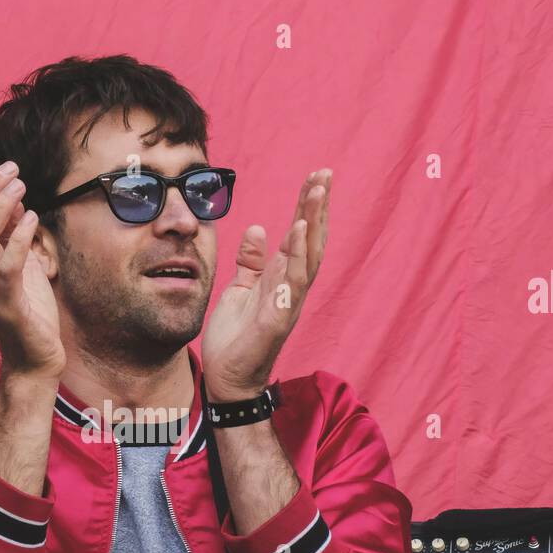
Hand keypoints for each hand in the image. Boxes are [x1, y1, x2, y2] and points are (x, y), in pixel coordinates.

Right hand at [0, 161, 65, 381]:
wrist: (35, 362)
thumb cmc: (31, 315)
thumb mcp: (23, 268)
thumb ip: (15, 239)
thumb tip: (15, 202)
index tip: (8, 170)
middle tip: (14, 171)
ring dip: (0, 208)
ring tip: (21, 188)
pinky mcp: (8, 306)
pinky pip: (6, 267)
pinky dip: (19, 240)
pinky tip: (33, 220)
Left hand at [202, 168, 331, 400]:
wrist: (227, 378)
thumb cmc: (236, 338)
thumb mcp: (241, 290)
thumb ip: (250, 262)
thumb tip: (256, 230)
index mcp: (282, 278)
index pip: (300, 236)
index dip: (309, 207)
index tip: (316, 177)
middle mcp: (291, 287)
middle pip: (311, 240)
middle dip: (318, 207)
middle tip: (324, 174)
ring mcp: (288, 302)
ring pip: (307, 256)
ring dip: (313, 222)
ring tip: (317, 192)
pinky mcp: (278, 318)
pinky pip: (291, 282)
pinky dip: (296, 256)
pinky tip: (299, 230)